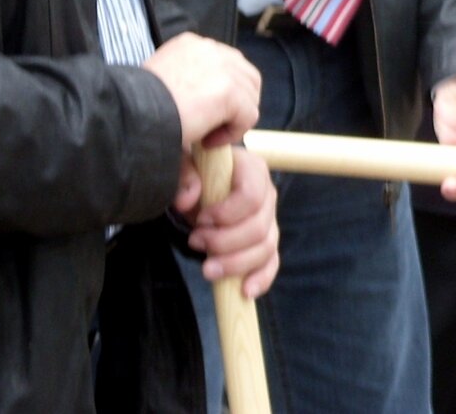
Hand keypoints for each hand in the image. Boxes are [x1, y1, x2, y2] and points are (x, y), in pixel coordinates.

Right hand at [145, 33, 259, 150]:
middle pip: (247, 77)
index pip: (228, 65)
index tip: (202, 116)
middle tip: (211, 128)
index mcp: (192, 44)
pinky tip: (207, 141)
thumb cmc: (137, 108)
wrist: (128, 116)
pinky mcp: (229, 91)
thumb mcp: (164, 85)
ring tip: (206, 136)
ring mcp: (222, 67)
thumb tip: (211, 101)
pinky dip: (233, 133)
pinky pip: (248, 115)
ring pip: (250, 97)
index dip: (223, 95)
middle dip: (237, 105)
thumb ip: (191, 83)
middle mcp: (210, 48)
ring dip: (233, 120)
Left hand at [175, 148, 280, 298]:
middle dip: (224, 243)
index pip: (252, 196)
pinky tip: (245, 291)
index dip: (226, 214)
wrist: (199, 185)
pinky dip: (261, 278)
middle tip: (194, 242)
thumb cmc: (195, 171)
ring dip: (235, 264)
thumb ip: (184, 175)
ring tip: (206, 268)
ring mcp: (269, 220)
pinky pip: (271, 263)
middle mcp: (267, 194)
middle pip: (258, 227)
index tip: (200, 219)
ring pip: (265, 248)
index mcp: (253, 170)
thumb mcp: (184, 164)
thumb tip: (187, 200)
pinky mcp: (265, 242)